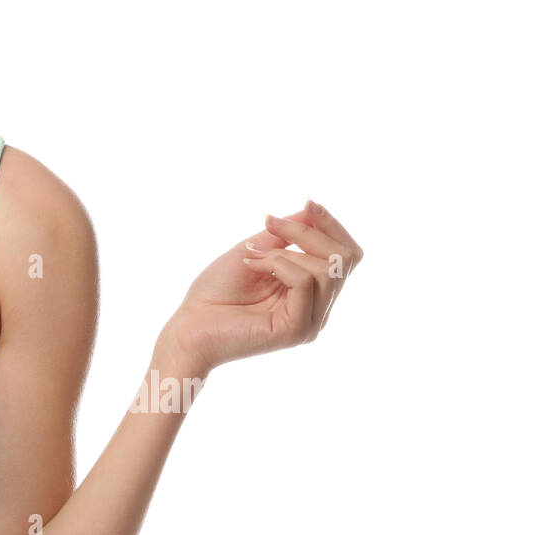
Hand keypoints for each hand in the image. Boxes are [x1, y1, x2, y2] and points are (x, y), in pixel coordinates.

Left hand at [159, 199, 362, 374]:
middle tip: (270, 225)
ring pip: (327, 269)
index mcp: (313, 291)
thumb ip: (286, 235)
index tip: (308, 202)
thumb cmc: (216, 291)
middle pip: (344, 259)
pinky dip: (278, 265)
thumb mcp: (255, 250)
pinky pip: (305, 282)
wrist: (188, 325)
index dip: (332, 225)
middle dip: (309, 232)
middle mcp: (319, 308)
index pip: (347, 255)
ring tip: (252, 257)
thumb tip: (311, 210)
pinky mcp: (296, 331)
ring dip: (286, 251)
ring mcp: (310, 322)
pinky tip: (252, 267)